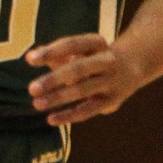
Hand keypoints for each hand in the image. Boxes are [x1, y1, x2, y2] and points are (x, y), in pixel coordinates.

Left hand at [26, 34, 146, 125]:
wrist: (133, 66)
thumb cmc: (94, 57)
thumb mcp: (81, 50)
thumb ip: (57, 54)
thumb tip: (31, 57)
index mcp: (97, 43)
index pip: (72, 44)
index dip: (51, 51)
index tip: (29, 59)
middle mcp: (107, 60)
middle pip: (79, 69)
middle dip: (54, 79)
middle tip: (32, 89)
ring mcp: (111, 81)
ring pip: (83, 90)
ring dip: (58, 98)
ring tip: (37, 104)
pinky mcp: (112, 101)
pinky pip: (89, 110)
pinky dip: (69, 116)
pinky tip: (51, 119)